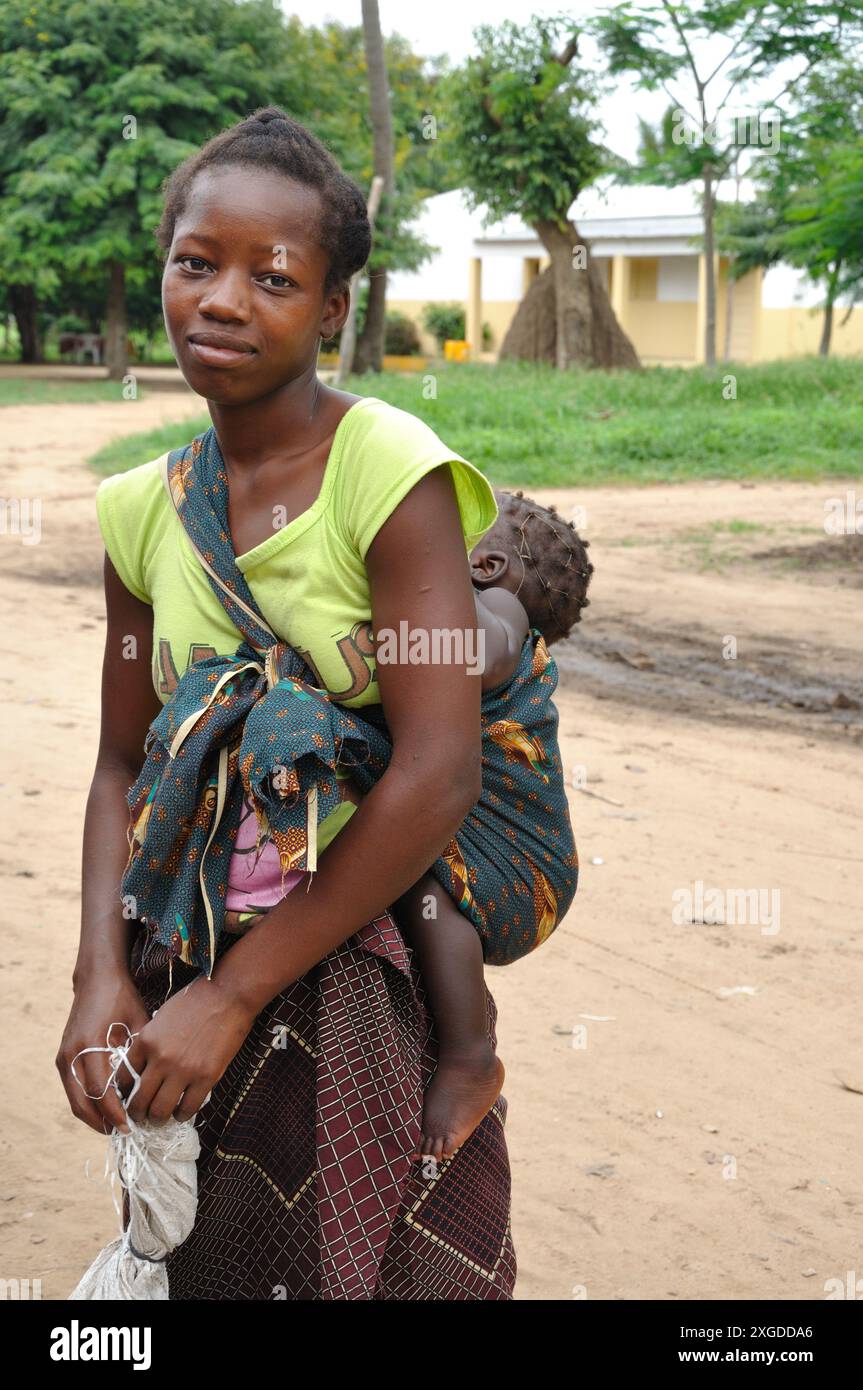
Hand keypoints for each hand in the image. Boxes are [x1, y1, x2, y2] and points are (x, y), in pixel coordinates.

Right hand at [56, 971, 150, 1135]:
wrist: (96, 979)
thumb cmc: (123, 998)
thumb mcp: (139, 1023)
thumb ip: (142, 1055)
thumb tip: (154, 1088)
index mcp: (90, 1044)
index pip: (100, 1090)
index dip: (115, 1112)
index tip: (131, 1125)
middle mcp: (71, 1052)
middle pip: (81, 1102)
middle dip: (102, 1122)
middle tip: (125, 1133)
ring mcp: (63, 1056)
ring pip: (74, 1100)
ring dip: (93, 1117)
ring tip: (116, 1126)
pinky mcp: (63, 1057)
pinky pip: (72, 1090)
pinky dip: (87, 1104)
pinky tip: (107, 1110)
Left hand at [118, 975, 256, 1124]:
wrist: (227, 995)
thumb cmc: (194, 1002)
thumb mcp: (161, 1019)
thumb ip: (150, 1043)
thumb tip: (143, 1070)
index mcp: (146, 1041)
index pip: (123, 1078)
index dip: (123, 1093)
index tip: (128, 1098)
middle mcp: (160, 1059)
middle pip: (138, 1100)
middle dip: (137, 1114)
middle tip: (141, 1117)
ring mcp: (183, 1070)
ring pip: (160, 1110)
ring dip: (158, 1119)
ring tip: (160, 1118)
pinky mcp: (206, 1077)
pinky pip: (188, 1108)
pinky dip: (182, 1115)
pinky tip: (182, 1112)